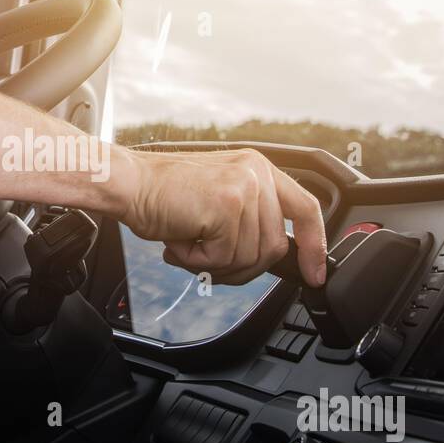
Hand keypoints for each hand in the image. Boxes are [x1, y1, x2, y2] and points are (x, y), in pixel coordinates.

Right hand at [120, 148, 326, 286]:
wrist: (128, 184)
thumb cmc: (163, 196)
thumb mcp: (218, 200)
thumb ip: (249, 220)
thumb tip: (271, 258)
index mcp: (258, 169)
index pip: (305, 208)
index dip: (314, 245)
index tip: (315, 273)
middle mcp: (256, 173)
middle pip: (273, 247)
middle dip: (241, 266)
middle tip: (206, 259)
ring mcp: (243, 188)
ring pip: (249, 257)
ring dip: (214, 264)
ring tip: (188, 243)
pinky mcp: (227, 205)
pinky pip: (225, 258)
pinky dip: (198, 262)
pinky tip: (180, 242)